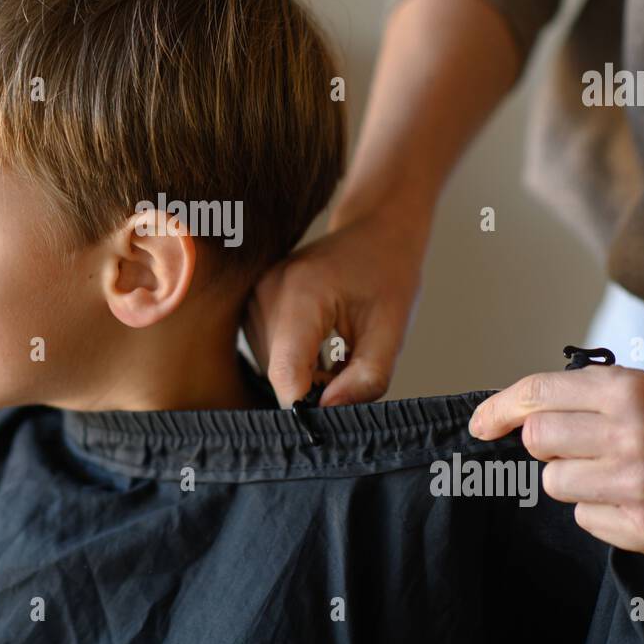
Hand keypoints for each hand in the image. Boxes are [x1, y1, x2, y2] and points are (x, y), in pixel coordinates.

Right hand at [243, 209, 428, 407]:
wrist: (374, 231)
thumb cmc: (388, 275)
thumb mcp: (393, 329)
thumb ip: (367, 377)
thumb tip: (330, 412)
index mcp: (301, 294)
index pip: (285, 372)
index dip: (308, 404)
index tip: (335, 413)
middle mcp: (266, 292)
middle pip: (279, 373)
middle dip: (314, 386)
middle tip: (350, 368)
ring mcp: (254, 296)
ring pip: (271, 367)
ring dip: (305, 374)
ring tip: (337, 350)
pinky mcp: (251, 304)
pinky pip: (268, 353)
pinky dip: (296, 360)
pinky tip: (321, 343)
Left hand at [468, 364, 643, 554]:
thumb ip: (589, 395)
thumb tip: (522, 411)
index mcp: (627, 392)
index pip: (536, 394)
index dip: (498, 409)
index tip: (480, 425)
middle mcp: (628, 436)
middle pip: (537, 441)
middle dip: (546, 444)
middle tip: (579, 445)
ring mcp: (636, 486)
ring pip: (555, 483)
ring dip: (574, 478)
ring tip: (617, 471)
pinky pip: (585, 520)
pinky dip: (600, 511)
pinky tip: (636, 498)